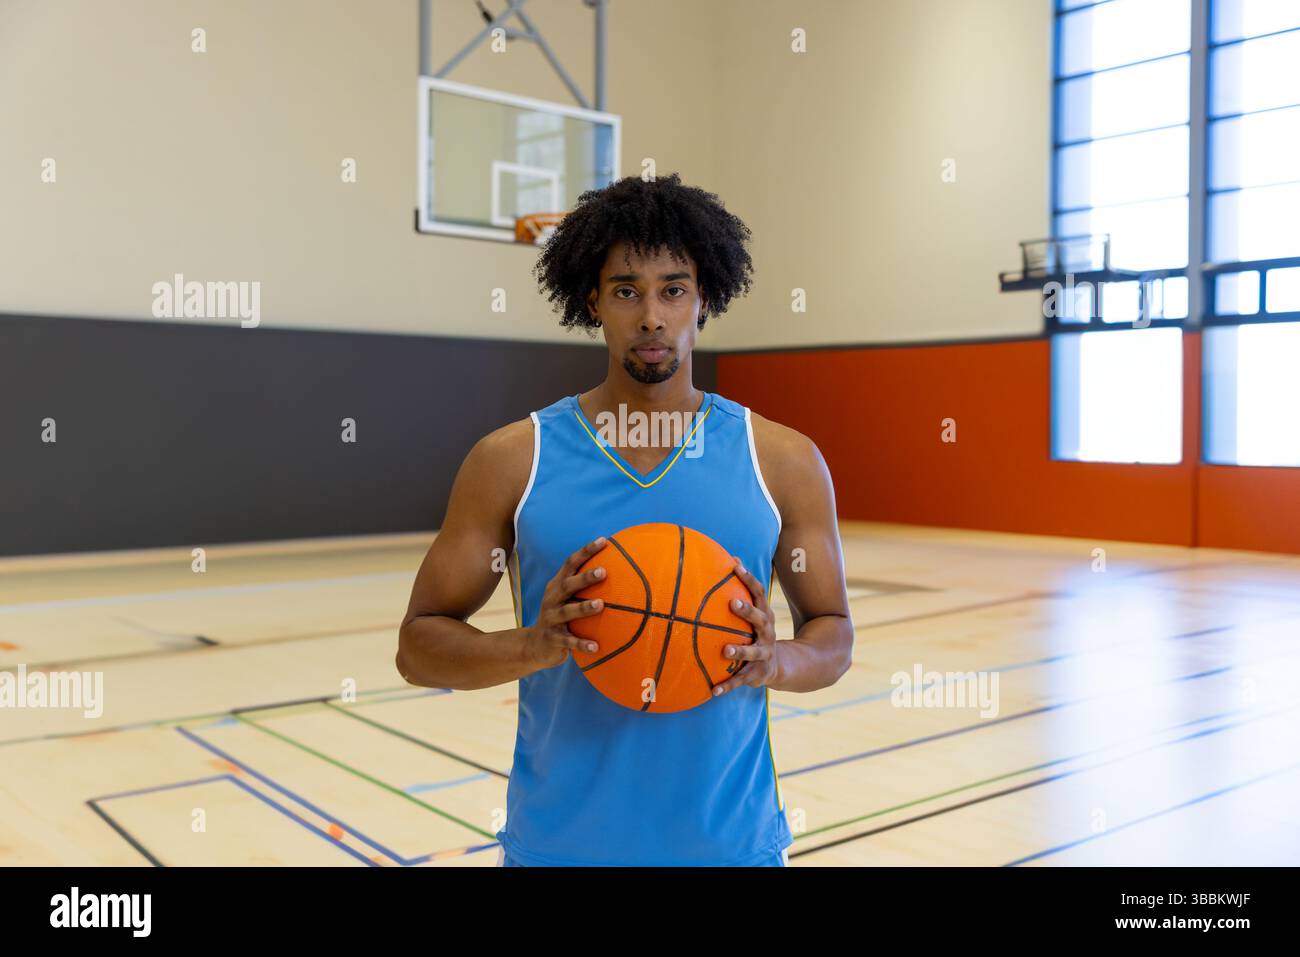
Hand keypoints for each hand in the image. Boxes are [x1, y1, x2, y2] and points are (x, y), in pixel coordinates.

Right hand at [521, 537, 608, 669]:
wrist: (535, 646)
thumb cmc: (560, 617)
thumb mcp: (566, 599)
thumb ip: (583, 587)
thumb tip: (620, 572)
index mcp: (556, 586)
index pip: (570, 564)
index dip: (586, 551)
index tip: (604, 541)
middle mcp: (552, 599)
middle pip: (567, 585)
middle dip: (584, 578)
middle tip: (603, 571)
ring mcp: (551, 619)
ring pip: (567, 612)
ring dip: (584, 608)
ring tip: (601, 605)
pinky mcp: (553, 639)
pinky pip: (569, 641)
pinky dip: (582, 644)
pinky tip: (596, 647)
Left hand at [713, 557, 780, 696]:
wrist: (779, 665)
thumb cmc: (756, 632)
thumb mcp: (754, 614)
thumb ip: (741, 592)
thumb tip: (728, 559)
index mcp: (765, 616)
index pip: (759, 593)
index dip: (749, 579)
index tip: (735, 565)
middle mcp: (767, 634)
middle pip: (760, 620)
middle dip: (747, 612)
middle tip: (732, 603)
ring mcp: (764, 654)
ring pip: (752, 653)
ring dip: (739, 651)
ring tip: (725, 651)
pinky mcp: (757, 674)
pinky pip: (740, 679)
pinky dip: (727, 685)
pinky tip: (712, 691)